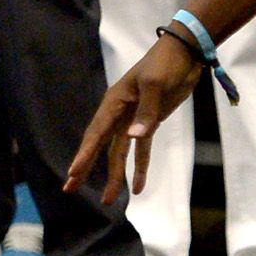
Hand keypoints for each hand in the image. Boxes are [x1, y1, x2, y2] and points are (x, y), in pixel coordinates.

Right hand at [65, 34, 202, 204]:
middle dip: (86, 167)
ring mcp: (133, 119)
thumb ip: (146, 111)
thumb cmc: (166, 63)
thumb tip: (134, 137)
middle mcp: (119, 112)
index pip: (96, 132)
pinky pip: (141, 151)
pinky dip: (140, 168)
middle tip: (70, 189)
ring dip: (115, 175)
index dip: (84, 154)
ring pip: (119, 153)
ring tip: (108, 200)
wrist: (185, 54)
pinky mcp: (149, 123)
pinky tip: (139, 188)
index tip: (73, 172)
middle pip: (100, 146)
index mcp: (115, 101)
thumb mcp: (156, 83)